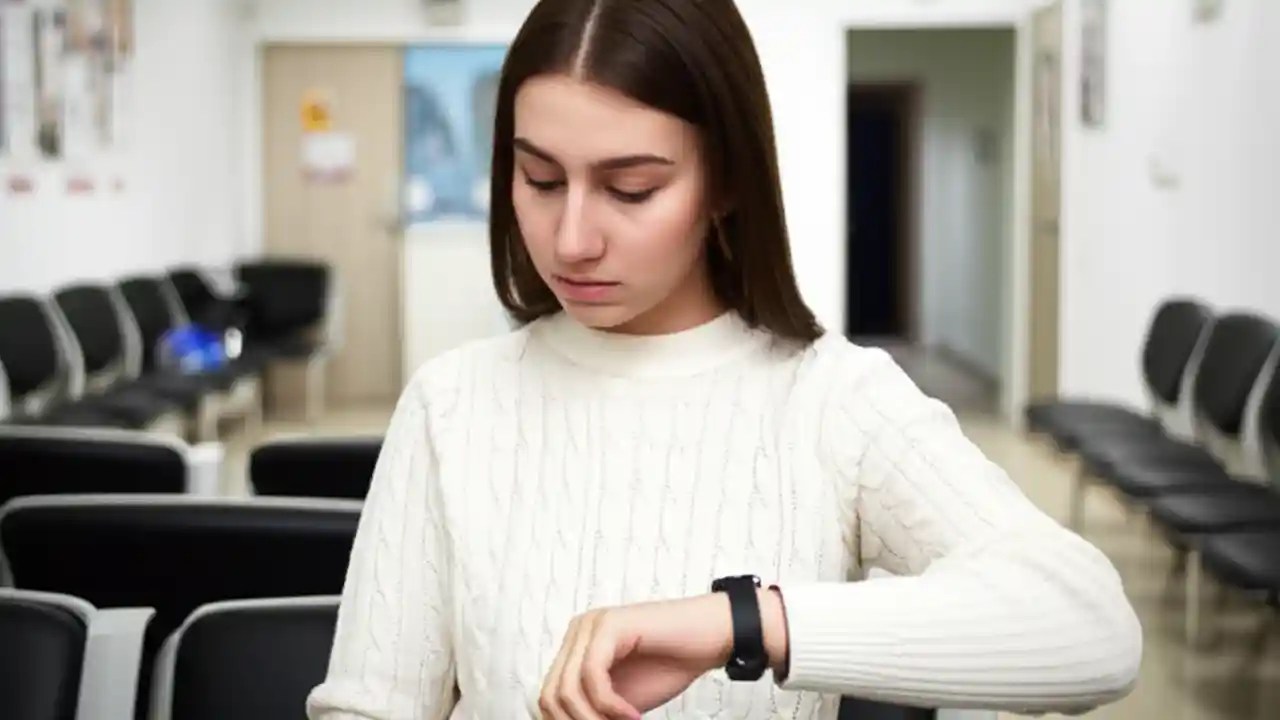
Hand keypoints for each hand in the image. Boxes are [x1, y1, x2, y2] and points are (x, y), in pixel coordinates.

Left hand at [537, 589, 787, 719]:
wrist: (710, 638)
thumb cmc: (670, 664)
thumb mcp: (619, 701)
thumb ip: (592, 711)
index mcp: (575, 649)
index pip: (547, 699)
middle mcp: (577, 632)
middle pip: (549, 696)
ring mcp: (591, 626)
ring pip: (566, 689)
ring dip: (593, 719)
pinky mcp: (609, 625)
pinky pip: (592, 676)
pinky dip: (610, 705)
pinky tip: (633, 715)